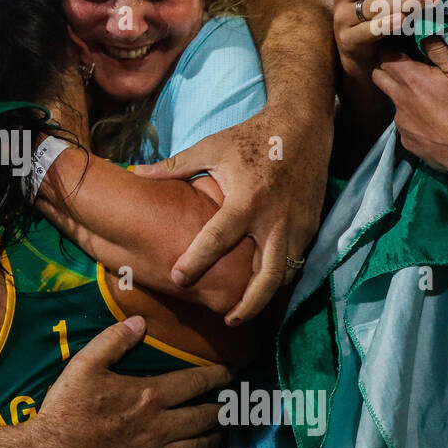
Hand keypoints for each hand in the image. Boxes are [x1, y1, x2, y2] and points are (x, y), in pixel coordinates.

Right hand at [34, 316, 230, 447]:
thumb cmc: (67, 408)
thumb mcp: (85, 364)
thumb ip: (114, 340)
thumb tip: (140, 322)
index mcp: (150, 396)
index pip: (195, 383)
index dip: (217, 376)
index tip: (230, 373)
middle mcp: (161, 428)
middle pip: (204, 418)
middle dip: (221, 409)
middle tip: (232, 405)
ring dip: (212, 441)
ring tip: (218, 434)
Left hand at [133, 106, 330, 323]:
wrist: (302, 126)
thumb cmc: (250, 137)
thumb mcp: (211, 147)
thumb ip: (175, 166)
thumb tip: (136, 173)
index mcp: (246, 200)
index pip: (217, 239)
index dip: (196, 261)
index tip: (177, 278)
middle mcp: (274, 219)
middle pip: (265, 276)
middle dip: (248, 304)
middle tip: (228, 320)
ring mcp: (297, 226)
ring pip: (285, 275)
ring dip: (266, 298)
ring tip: (244, 312)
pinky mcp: (311, 226)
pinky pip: (296, 261)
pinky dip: (281, 279)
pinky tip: (264, 290)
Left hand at [372, 38, 447, 181]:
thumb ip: (439, 52)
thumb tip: (424, 35)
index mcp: (410, 79)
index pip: (384, 56)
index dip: (389, 50)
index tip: (399, 48)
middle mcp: (398, 100)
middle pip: (378, 76)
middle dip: (387, 69)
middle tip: (406, 68)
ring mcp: (400, 123)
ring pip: (392, 101)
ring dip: (402, 96)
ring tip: (426, 100)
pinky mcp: (405, 141)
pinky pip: (402, 124)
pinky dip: (412, 119)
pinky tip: (431, 123)